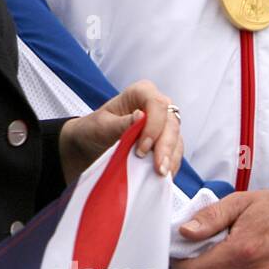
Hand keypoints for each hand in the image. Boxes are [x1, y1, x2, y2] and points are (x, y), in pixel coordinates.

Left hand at [59, 79, 183, 181]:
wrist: (92, 144)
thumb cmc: (94, 129)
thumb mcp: (102, 125)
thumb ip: (122, 123)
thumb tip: (141, 117)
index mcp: (140, 93)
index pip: (157, 104)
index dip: (154, 126)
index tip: (143, 148)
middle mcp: (156, 106)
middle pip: (171, 124)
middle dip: (165, 147)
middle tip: (158, 167)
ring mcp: (164, 124)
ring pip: (176, 139)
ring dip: (171, 158)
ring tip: (162, 174)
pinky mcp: (167, 142)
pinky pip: (176, 152)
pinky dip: (171, 164)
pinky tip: (164, 174)